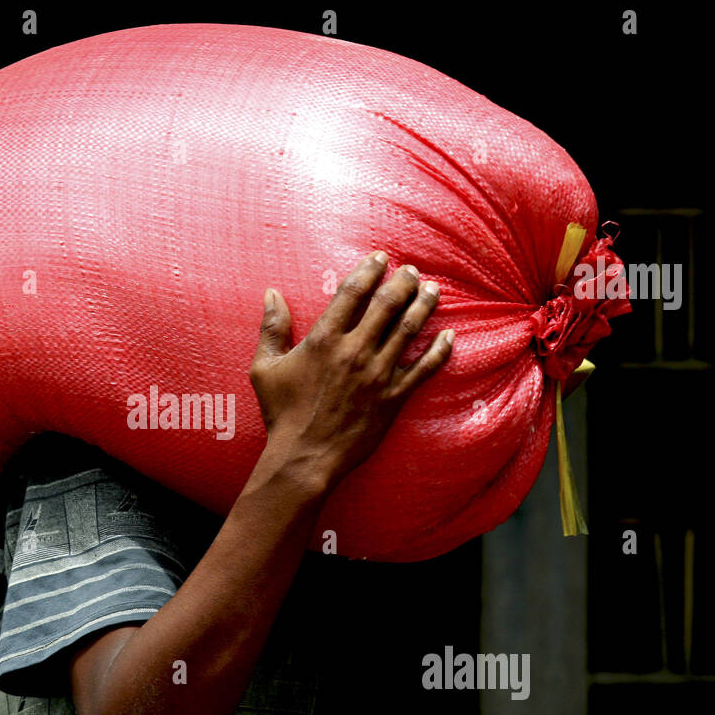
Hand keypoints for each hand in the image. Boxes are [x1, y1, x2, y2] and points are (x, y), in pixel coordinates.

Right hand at [249, 250, 452, 492]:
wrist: (305, 457)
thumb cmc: (282, 414)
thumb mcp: (265, 369)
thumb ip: (271, 329)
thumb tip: (271, 294)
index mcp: (324, 340)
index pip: (352, 292)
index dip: (369, 270)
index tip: (381, 258)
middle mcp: (355, 351)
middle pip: (387, 304)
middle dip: (403, 282)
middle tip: (411, 271)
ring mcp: (378, 374)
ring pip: (409, 329)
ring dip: (424, 305)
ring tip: (433, 290)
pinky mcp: (393, 398)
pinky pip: (424, 369)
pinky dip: (440, 351)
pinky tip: (449, 336)